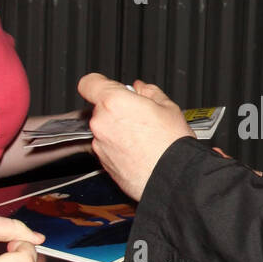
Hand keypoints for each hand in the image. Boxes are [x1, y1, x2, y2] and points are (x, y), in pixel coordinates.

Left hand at [77, 74, 194, 200]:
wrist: (173, 178)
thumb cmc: (171, 145)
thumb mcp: (168, 108)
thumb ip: (149, 92)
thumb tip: (142, 88)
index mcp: (114, 102)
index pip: (89, 83)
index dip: (98, 83)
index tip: (108, 87)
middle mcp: (101, 123)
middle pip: (100, 108)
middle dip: (117, 110)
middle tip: (139, 116)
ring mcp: (100, 144)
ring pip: (104, 129)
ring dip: (118, 130)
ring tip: (143, 138)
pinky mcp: (103, 163)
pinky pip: (107, 148)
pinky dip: (119, 148)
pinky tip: (139, 152)